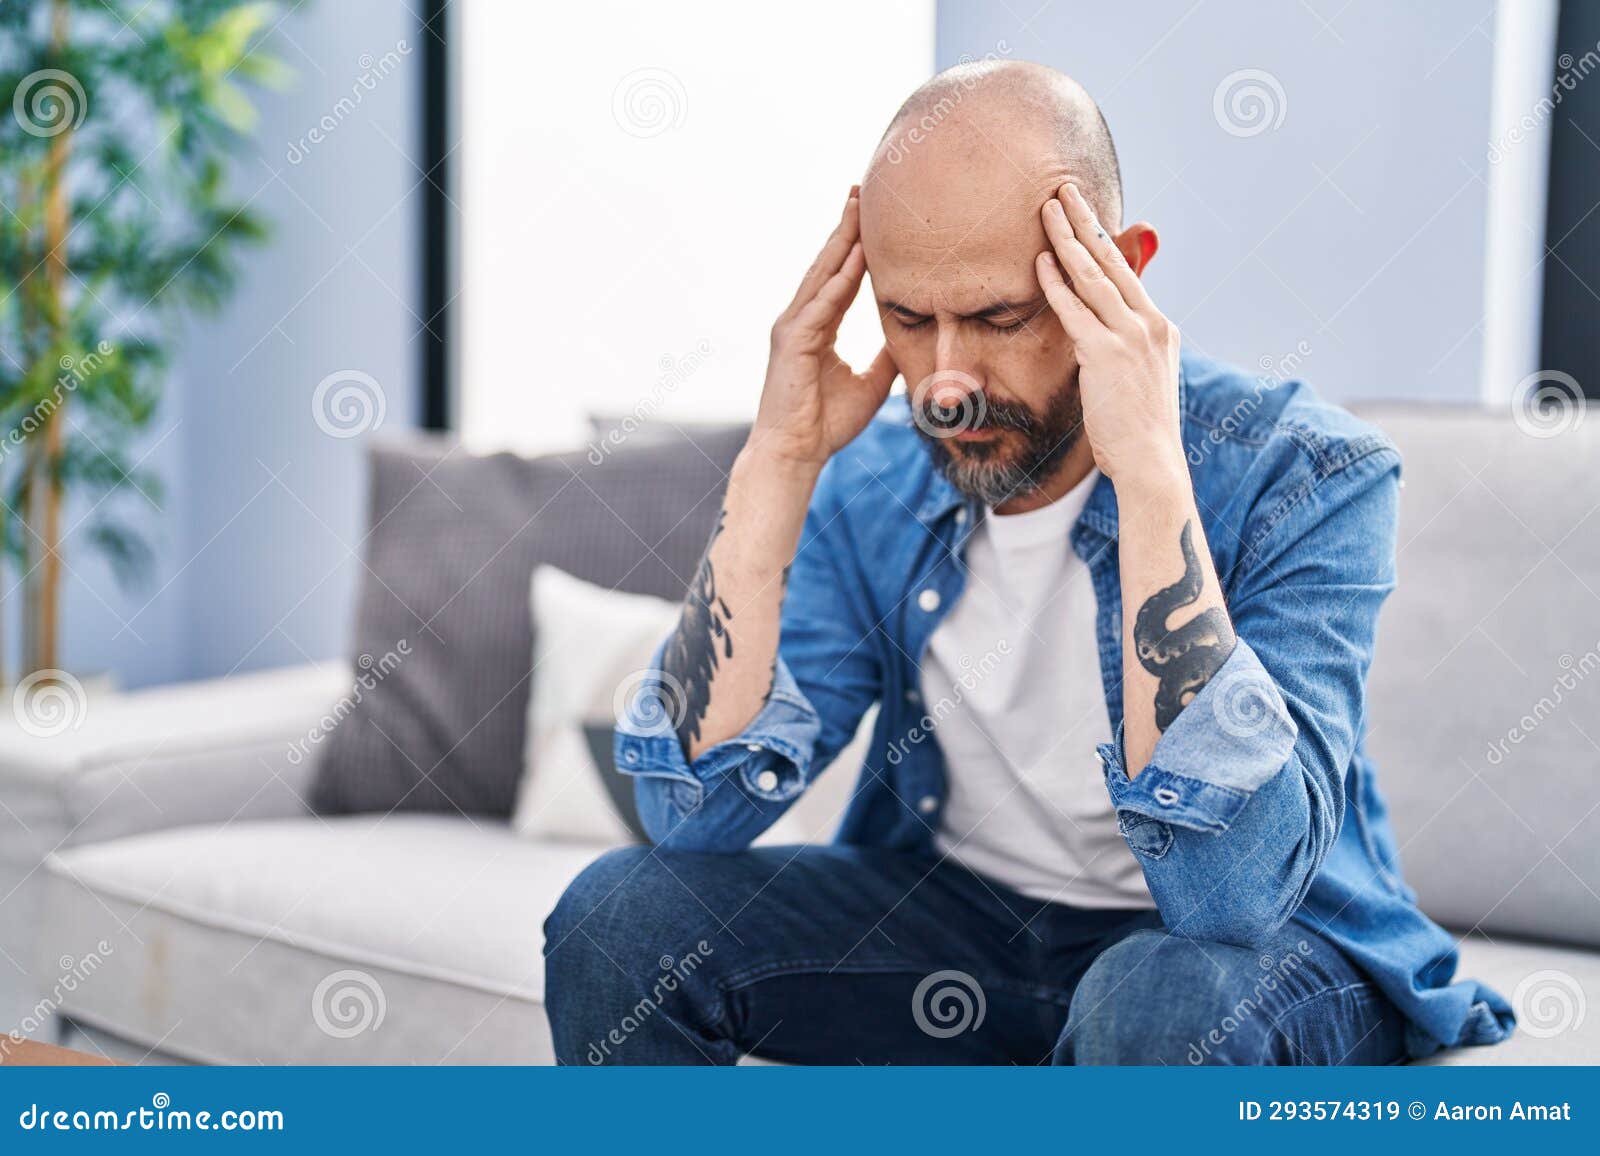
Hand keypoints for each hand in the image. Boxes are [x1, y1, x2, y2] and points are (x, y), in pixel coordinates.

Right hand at [751, 186, 898, 469]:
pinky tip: (856, 256)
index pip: (841, 275)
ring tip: (857, 207)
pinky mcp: (792, 342)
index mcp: (817, 325)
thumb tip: (915, 336)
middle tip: (862, 189)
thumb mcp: (871, 382)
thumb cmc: (827, 423)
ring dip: (841, 240)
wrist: (796, 453)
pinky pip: (821, 304)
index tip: (872, 214)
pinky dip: (839, 279)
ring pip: (822, 274)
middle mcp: (801, 319)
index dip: (857, 245)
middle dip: (846, 226)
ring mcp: (793, 327)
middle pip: (828, 263)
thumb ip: (887, 355)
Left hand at [1035, 183, 1183, 484]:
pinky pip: (1076, 310)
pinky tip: (1040, 262)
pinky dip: (1056, 284)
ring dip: (1067, 239)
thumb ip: (1124, 353)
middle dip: (1085, 221)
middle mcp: (1150, 323)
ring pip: (1093, 276)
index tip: (1085, 214)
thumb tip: (1106, 342)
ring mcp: (1130, 337)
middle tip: (1064, 190)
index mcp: (1160, 327)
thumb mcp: (1139, 383)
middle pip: (1112, 260)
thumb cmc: (1139, 433)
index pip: (1126, 273)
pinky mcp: (1107, 355)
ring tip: (1047, 208)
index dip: (1103, 240)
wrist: (1151, 463)